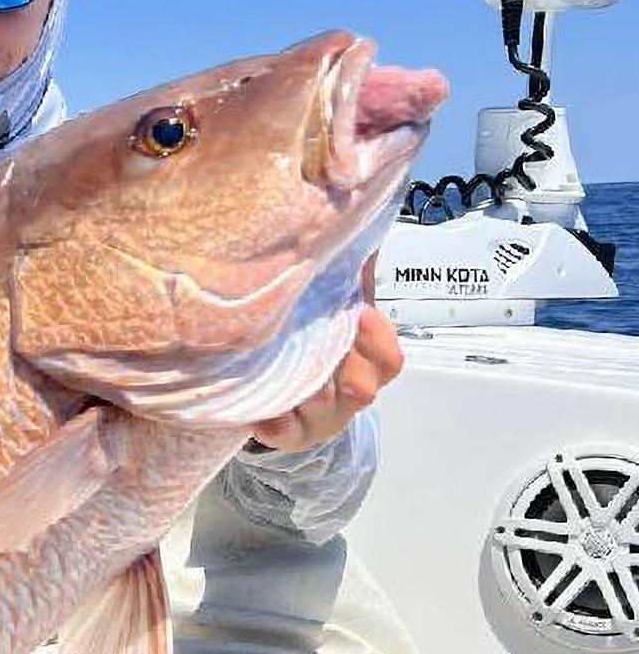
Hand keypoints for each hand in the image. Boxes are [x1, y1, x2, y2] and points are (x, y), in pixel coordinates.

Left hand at [250, 260, 402, 453]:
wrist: (290, 398)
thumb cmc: (315, 343)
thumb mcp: (334, 309)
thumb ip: (347, 276)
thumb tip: (353, 219)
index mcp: (368, 363)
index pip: (389, 358)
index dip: (380, 339)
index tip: (363, 315)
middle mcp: (349, 393)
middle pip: (363, 388)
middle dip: (349, 368)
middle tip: (332, 347)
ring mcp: (321, 417)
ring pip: (325, 410)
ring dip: (314, 393)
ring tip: (298, 377)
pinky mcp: (289, 434)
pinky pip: (285, 435)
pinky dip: (276, 426)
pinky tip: (264, 417)